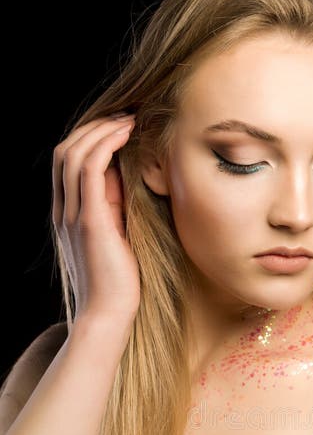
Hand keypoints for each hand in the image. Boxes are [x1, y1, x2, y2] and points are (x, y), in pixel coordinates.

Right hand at [52, 114, 141, 322]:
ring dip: (101, 130)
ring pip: (73, 155)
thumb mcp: (115, 238)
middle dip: (93, 128)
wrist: (107, 317)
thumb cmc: (118, 284)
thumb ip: (113, 209)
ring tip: (127, 121)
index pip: (66, 164)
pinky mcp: (89, 222)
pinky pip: (89, 170)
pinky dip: (105, 146)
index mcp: (67, 216)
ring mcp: (72, 216)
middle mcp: (63, 212)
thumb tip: (125, 178)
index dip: (89, 140)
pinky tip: (125, 136)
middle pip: (64, 152)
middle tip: (124, 118)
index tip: (118, 129)